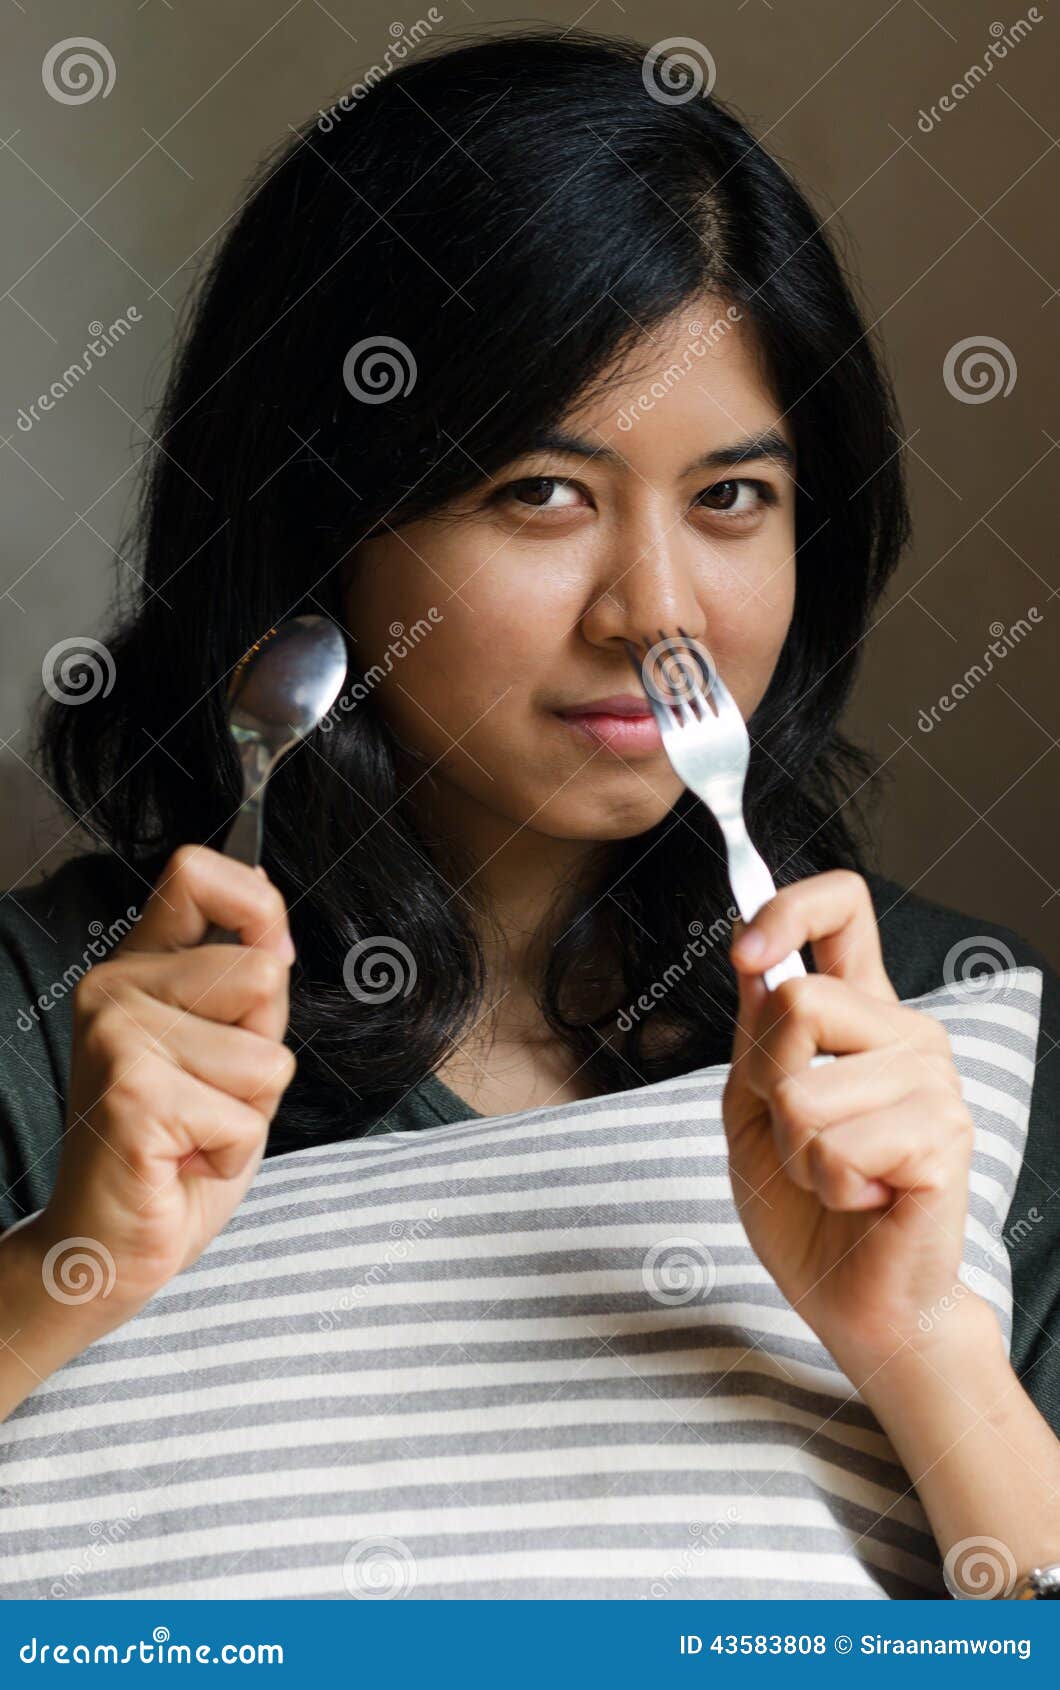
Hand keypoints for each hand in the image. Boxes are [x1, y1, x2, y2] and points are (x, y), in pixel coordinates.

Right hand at [27, 844, 297, 1326]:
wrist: (106, 1246)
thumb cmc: (172, 1154)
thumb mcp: (223, 1054)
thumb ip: (243, 989)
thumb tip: (272, 923)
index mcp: (134, 969)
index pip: (195, 874)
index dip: (256, 903)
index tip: (269, 956)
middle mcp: (113, 990)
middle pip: (262, 974)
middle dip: (262, 1051)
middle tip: (208, 1097)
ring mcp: (116, 1038)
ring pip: (265, 1055)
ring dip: (249, 1110)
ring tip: (193, 1132)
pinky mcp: (133, 1095)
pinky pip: (246, 1116)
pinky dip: (232, 1152)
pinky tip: (181, 1163)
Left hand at [721, 869, 983, 1380]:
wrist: (854, 1300)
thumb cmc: (805, 1209)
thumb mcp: (751, 1111)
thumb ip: (756, 1038)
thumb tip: (755, 961)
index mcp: (861, 1014)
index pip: (843, 909)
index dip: (787, 909)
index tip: (746, 950)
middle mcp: (906, 1033)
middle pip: (798, 998)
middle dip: (766, 1083)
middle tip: (798, 1138)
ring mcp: (932, 1081)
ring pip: (802, 1088)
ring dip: (794, 1151)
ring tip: (834, 1177)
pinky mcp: (943, 1136)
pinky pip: (836, 1145)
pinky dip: (826, 1183)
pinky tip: (864, 1198)